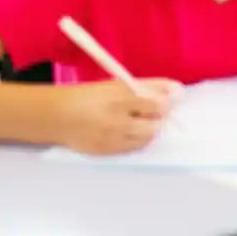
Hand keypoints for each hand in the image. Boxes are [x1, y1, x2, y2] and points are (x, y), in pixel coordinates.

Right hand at [55, 79, 181, 154]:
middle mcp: (117, 119)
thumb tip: (179, 90)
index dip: (164, 104)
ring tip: (135, 122)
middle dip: (157, 119)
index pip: (158, 105)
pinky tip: (125, 132)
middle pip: (155, 125)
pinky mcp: (107, 152)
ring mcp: (112, 137)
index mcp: (120, 97)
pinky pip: (134, 148)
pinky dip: (135, 140)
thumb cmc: (91, 96)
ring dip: (148, 130)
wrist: (57, 116)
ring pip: (147, 138)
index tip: (163, 102)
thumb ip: (150, 86)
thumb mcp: (118, 84)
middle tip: (148, 113)